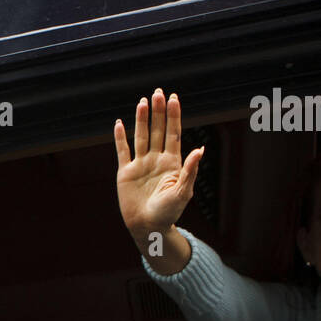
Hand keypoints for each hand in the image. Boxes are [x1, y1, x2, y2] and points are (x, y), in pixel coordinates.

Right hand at [114, 88, 203, 241]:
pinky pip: (122, 151)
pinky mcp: (125, 172)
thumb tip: (201, 149)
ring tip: (143, 102)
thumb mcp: (183, 191)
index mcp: (172, 163)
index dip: (173, 116)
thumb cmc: (169, 212)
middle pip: (157, 130)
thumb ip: (190, 170)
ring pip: (141, 137)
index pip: (173, 134)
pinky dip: (120, 137)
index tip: (174, 99)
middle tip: (158, 93)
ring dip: (141, 119)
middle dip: (158, 112)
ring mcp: (140, 164)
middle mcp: (156, 160)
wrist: (148, 227)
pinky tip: (119, 123)